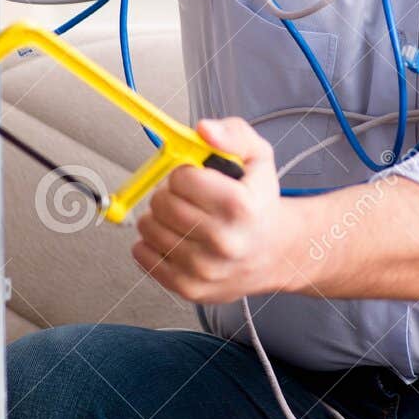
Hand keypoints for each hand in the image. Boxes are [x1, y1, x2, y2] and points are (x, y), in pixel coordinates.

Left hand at [132, 117, 296, 304]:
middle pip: (161, 203)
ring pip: (147, 227)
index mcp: (240, 206)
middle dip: (168, 193)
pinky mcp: (189, 288)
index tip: (196, 179)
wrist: (276, 253)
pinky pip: (142, 255)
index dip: (184, 172)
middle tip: (186, 197)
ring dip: (158, 217)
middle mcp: (223, 241)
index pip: (181, 178)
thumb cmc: (260, 203)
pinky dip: (151, 242)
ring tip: (182, 217)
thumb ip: (233, 134)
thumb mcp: (258, 157)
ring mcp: (204, 269)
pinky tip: (174, 237)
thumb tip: (204, 130)